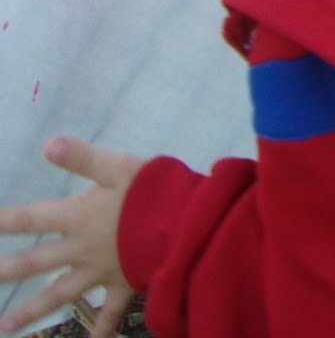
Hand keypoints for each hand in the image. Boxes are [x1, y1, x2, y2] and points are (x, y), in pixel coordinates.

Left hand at [0, 137, 143, 337]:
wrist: (188, 223)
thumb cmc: (156, 191)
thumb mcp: (119, 166)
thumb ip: (83, 158)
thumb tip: (47, 144)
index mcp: (78, 215)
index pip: (30, 219)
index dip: (3, 222)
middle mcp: (81, 247)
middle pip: (36, 263)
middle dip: (6, 273)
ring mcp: (101, 271)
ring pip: (60, 293)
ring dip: (32, 310)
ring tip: (5, 328)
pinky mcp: (124, 284)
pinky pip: (110, 312)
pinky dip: (101, 329)